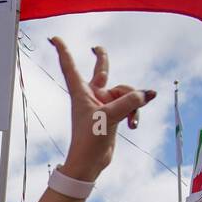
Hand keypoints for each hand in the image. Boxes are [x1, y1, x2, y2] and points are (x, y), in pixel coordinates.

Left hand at [52, 38, 155, 181]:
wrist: (90, 163)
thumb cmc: (90, 140)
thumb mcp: (109, 117)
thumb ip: (130, 102)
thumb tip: (148, 94)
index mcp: (81, 92)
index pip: (70, 66)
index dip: (63, 51)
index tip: (54, 38)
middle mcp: (92, 96)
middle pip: (100, 71)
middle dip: (101, 58)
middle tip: (95, 47)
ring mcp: (103, 105)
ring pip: (125, 92)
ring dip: (133, 104)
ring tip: (131, 121)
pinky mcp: (113, 114)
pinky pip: (130, 105)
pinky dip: (134, 113)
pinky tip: (133, 126)